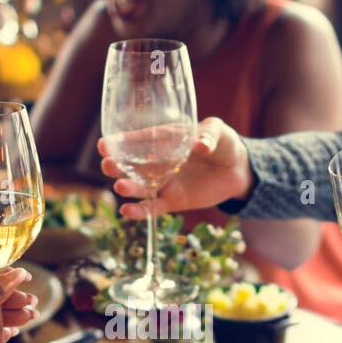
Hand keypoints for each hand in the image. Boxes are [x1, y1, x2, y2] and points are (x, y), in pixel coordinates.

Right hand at [99, 116, 251, 218]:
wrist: (237, 169)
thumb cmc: (223, 143)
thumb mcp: (216, 130)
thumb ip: (207, 135)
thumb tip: (200, 146)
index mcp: (162, 141)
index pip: (136, 141)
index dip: (119, 143)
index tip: (104, 144)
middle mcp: (157, 163)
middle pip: (130, 166)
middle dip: (116, 166)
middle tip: (108, 164)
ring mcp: (163, 183)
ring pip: (139, 188)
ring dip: (127, 188)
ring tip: (120, 186)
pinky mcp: (173, 201)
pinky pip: (153, 208)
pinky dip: (140, 211)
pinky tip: (126, 211)